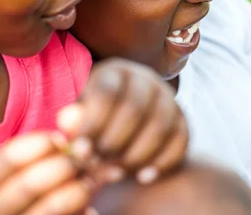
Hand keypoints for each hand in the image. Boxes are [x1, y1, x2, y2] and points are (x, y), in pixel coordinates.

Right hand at [0, 132, 94, 214]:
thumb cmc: (13, 200)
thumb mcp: (9, 177)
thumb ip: (37, 151)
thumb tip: (72, 127)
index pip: (11, 156)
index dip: (45, 142)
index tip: (63, 140)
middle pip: (31, 182)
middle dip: (67, 166)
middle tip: (89, 159)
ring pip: (51, 207)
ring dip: (81, 189)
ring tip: (94, 180)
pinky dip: (84, 212)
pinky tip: (90, 208)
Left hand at [57, 58, 188, 184]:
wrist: (125, 124)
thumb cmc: (95, 119)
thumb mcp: (80, 116)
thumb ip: (73, 120)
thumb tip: (67, 121)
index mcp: (115, 72)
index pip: (107, 92)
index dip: (93, 123)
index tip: (80, 151)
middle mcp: (146, 78)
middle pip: (135, 108)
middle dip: (114, 143)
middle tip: (98, 167)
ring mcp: (168, 98)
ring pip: (160, 125)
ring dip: (136, 156)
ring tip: (115, 174)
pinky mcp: (183, 120)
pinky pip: (180, 140)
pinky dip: (162, 163)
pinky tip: (142, 177)